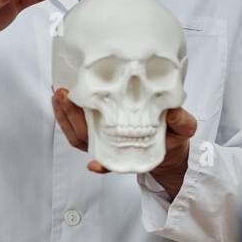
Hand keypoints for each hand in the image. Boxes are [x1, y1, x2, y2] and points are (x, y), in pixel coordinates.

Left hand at [52, 88, 198, 197]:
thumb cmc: (173, 139)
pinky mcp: (105, 129)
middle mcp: (111, 144)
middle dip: (66, 114)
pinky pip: (81, 126)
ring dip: (64, 113)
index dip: (78, 124)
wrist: (172, 150)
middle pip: (80, 133)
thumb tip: (172, 112)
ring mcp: (105, 138)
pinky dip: (70, 114)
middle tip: (60, 92)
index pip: (95, 139)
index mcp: (125, 146)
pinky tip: (64, 97)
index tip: (70, 106)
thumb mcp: (184, 130)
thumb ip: (181, 122)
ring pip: (77, 131)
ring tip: (57, 92)